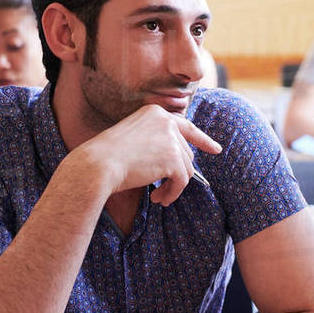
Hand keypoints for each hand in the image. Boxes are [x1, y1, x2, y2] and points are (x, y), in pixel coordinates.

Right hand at [77, 104, 221, 205]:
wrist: (98, 165)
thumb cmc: (107, 157)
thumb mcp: (133, 140)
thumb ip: (156, 142)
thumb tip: (182, 159)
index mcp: (154, 113)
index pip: (186, 126)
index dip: (202, 140)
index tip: (216, 149)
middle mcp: (166, 120)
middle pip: (185, 152)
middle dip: (176, 174)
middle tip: (162, 192)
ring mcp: (171, 138)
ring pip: (186, 168)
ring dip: (173, 186)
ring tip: (158, 197)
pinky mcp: (173, 157)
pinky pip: (182, 180)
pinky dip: (173, 193)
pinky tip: (160, 199)